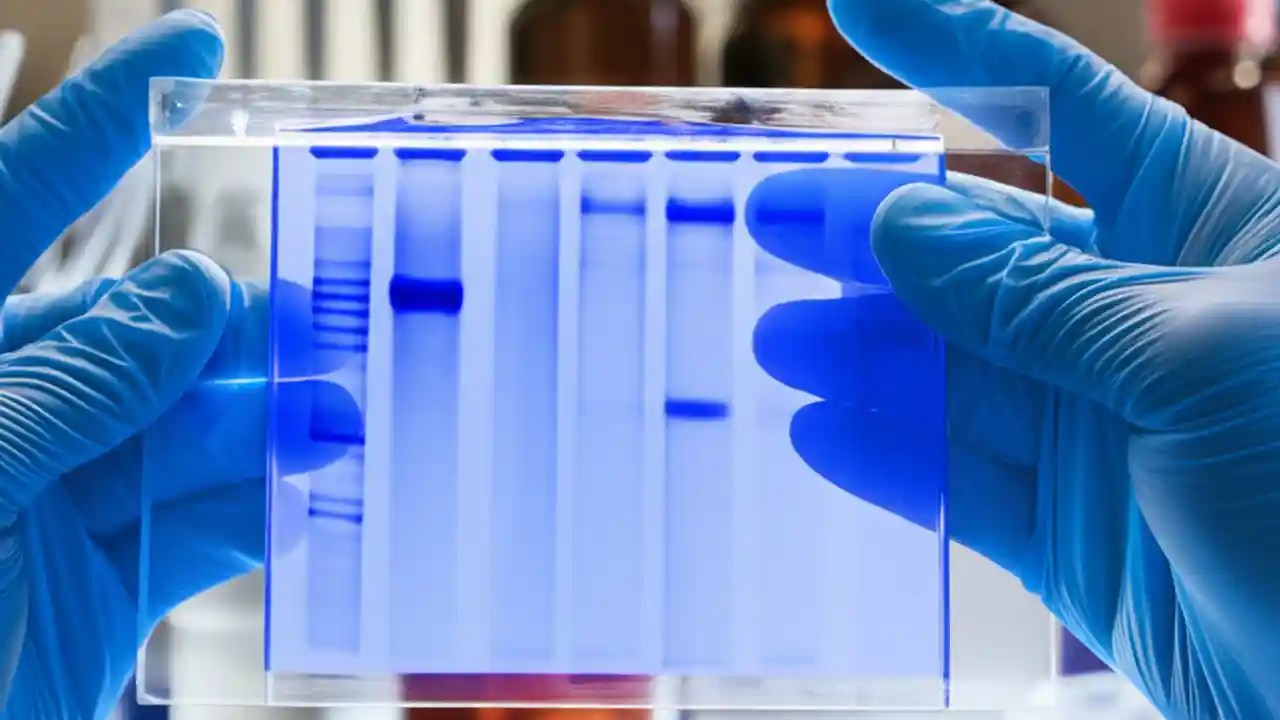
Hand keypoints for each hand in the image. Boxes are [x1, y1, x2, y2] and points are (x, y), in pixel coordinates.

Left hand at [0, 11, 337, 717]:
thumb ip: (74, 382)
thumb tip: (197, 292)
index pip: (17, 191)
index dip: (103, 114)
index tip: (195, 44)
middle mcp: (6, 407)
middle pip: (143, 327)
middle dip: (240, 317)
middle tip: (333, 313)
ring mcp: (59, 492)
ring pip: (192, 427)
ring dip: (275, 422)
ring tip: (351, 417)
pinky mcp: (106, 578)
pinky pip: (208, 524)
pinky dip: (273, 511)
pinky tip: (327, 495)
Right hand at [748, 1, 1279, 717]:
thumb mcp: (1197, 355)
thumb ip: (1035, 296)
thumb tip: (897, 226)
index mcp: (1221, 230)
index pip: (1065, 111)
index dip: (956, 49)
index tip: (857, 4)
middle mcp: (1151, 317)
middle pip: (982, 251)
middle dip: (874, 231)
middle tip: (773, 212)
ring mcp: (1106, 425)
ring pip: (955, 372)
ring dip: (865, 356)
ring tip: (779, 343)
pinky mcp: (1075, 529)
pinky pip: (960, 479)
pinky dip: (890, 459)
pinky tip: (820, 433)